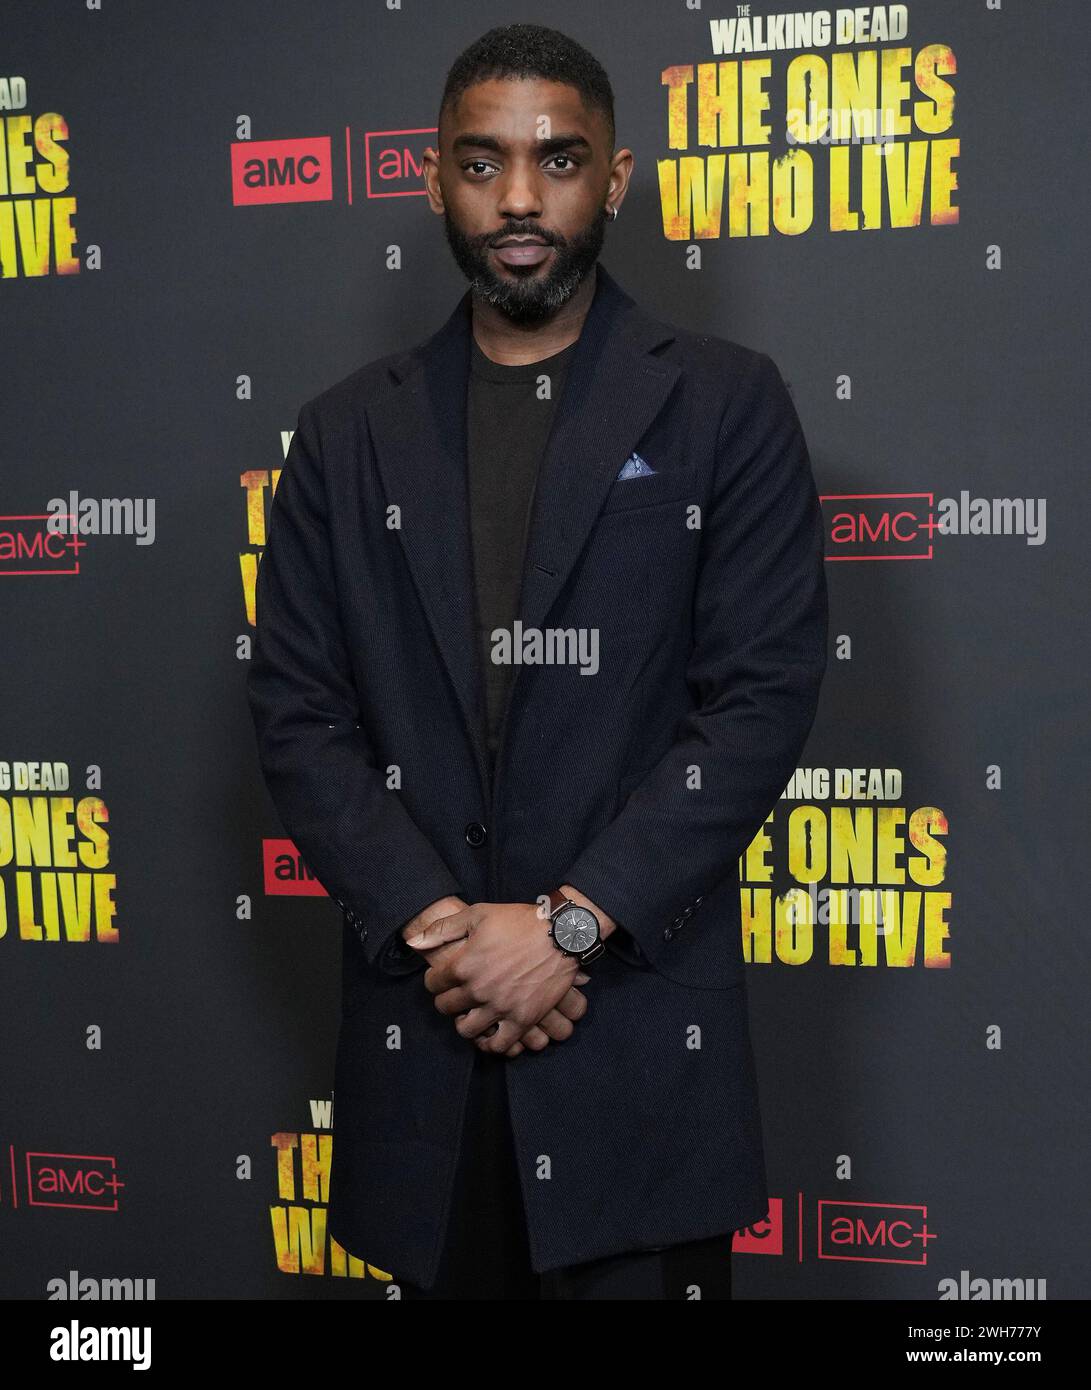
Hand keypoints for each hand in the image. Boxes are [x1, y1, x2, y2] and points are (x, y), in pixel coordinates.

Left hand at [407, 901, 585, 1054]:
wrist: (561, 934)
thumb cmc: (520, 921)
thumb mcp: (478, 914)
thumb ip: (443, 929)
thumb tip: (415, 943)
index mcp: (464, 964)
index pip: (433, 983)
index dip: (435, 980)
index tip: (443, 978)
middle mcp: (478, 989)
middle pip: (446, 1007)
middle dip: (447, 1000)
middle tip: (457, 995)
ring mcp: (501, 1007)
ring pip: (466, 1030)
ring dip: (464, 1023)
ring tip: (472, 1014)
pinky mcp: (522, 1020)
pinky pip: (498, 1045)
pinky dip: (490, 1043)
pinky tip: (491, 1032)